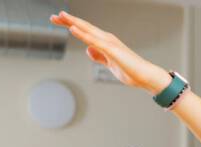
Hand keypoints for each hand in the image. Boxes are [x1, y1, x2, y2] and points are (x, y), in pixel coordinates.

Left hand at [49, 11, 171, 91]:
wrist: (146, 76)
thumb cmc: (132, 71)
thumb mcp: (110, 63)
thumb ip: (99, 56)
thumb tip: (88, 50)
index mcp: (106, 42)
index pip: (85, 31)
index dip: (71, 25)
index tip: (58, 21)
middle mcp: (107, 39)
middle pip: (84, 27)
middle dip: (68, 20)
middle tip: (53, 16)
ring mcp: (109, 43)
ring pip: (87, 30)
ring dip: (73, 22)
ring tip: (61, 16)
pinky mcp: (112, 50)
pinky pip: (94, 40)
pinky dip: (83, 34)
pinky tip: (73, 29)